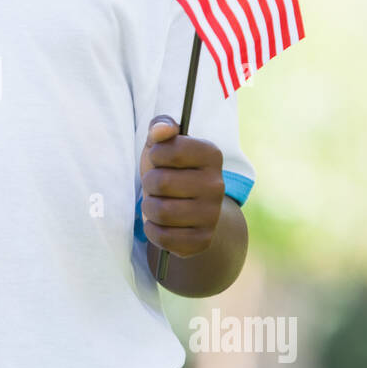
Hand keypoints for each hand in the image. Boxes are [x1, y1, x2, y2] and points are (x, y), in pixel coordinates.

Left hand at [140, 114, 224, 257]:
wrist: (189, 212)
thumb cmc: (170, 171)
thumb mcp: (163, 146)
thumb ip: (160, 127)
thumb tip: (162, 129)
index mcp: (211, 155)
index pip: (172, 150)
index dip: (156, 155)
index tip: (160, 159)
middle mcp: (217, 185)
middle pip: (161, 182)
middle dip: (150, 184)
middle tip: (157, 185)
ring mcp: (212, 215)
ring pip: (161, 211)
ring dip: (149, 208)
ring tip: (158, 203)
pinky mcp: (203, 240)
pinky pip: (163, 237)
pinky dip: (153, 230)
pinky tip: (161, 224)